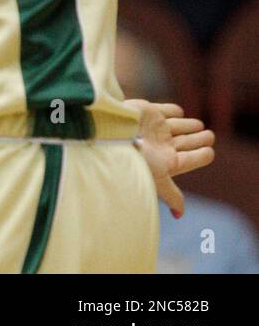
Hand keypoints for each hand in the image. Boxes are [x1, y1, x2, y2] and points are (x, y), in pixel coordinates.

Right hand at [126, 99, 215, 217]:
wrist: (114, 131)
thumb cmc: (136, 157)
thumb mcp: (159, 179)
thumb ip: (171, 194)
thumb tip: (180, 215)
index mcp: (167, 162)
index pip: (190, 159)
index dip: (202, 156)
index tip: (210, 152)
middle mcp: (161, 145)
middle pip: (186, 142)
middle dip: (199, 139)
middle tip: (210, 136)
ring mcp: (155, 128)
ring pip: (178, 126)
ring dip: (189, 125)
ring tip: (199, 125)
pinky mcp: (148, 111)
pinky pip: (166, 110)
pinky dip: (173, 111)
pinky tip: (179, 112)